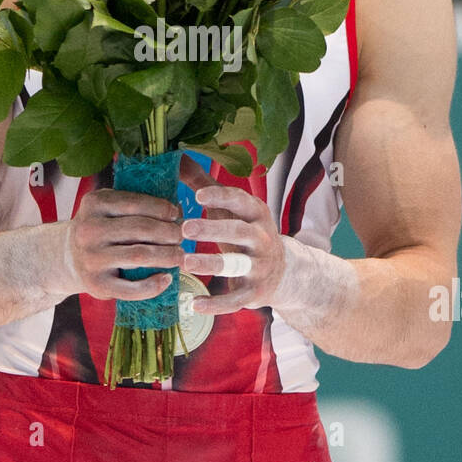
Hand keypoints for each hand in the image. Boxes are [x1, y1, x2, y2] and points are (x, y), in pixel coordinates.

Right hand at [65, 186, 183, 300]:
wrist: (66, 258)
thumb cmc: (100, 229)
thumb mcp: (107, 209)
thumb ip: (135, 205)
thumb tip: (179, 212)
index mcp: (94, 204)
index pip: (135, 203)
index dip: (162, 208)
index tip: (176, 214)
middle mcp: (89, 230)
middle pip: (141, 229)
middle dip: (169, 232)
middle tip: (181, 236)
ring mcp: (92, 258)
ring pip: (140, 255)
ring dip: (167, 255)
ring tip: (180, 255)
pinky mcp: (97, 285)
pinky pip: (132, 288)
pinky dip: (154, 285)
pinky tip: (167, 279)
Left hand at [178, 154, 287, 313]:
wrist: (283, 271)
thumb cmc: (244, 232)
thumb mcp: (231, 210)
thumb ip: (205, 185)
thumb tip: (177, 157)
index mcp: (256, 214)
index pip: (240, 201)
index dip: (220, 197)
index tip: (198, 195)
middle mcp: (261, 238)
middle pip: (237, 231)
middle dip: (212, 229)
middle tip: (185, 227)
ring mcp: (259, 266)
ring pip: (235, 264)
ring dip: (211, 263)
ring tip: (185, 262)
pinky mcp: (255, 293)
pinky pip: (234, 299)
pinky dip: (216, 304)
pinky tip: (194, 304)